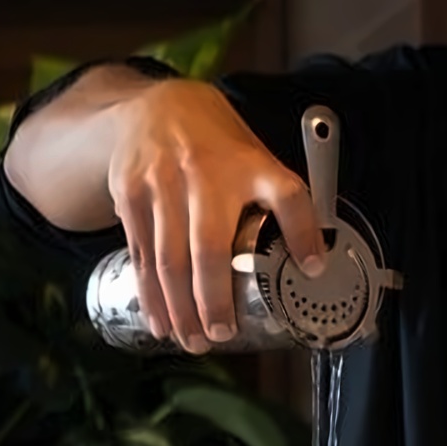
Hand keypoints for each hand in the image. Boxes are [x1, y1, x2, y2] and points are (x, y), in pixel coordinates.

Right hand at [104, 79, 328, 352]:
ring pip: (170, 257)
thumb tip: (313, 260)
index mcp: (251, 163)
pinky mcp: (131, 195)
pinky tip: (161, 320)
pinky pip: (142, 254)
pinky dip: (150, 293)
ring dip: (180, 307)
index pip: (287, 195)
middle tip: (222, 333)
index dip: (304, 231)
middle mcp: (207, 173)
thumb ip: (277, 200)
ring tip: (192, 340)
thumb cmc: (218, 144)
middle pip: (211, 245)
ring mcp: (164, 184)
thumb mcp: (255, 156)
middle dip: (214, 297)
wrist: (156, 105)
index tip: (315, 266)